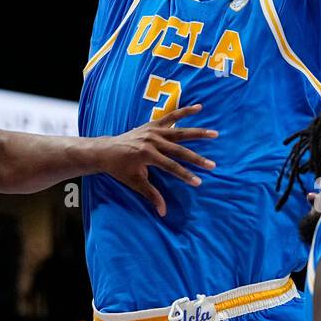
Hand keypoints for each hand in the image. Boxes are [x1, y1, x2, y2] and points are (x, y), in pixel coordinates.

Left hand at [100, 104, 216, 216]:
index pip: (170, 167)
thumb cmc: (120, 169)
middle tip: (212, 165)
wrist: (106, 150)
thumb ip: (151, 195)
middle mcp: (152, 140)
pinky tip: (199, 107)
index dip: (185, 175)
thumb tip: (163, 212)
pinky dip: (184, 111)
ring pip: (179, 131)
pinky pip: (171, 116)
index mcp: (147, 155)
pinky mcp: (153, 124)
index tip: (199, 182)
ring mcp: (153, 130)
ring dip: (198, 133)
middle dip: (196, 158)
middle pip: (178, 150)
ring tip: (214, 134)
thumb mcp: (135, 182)